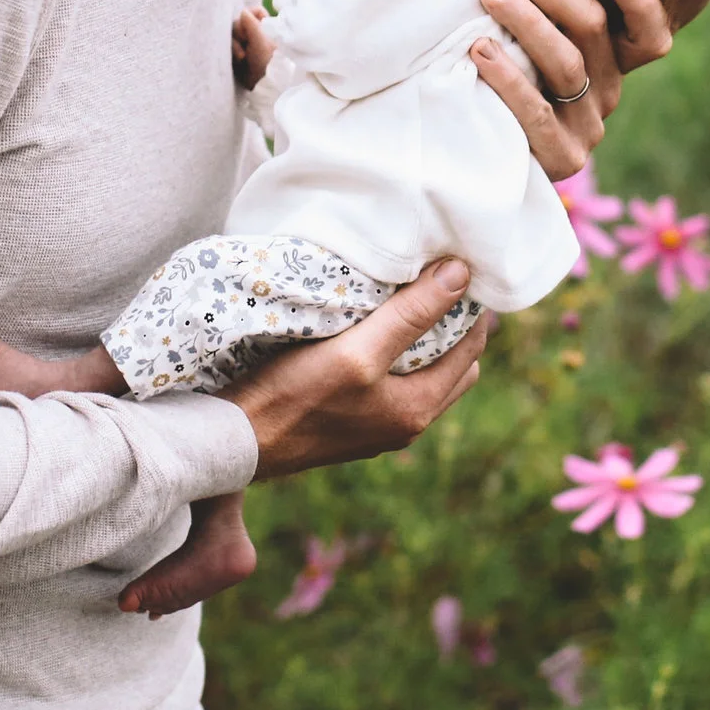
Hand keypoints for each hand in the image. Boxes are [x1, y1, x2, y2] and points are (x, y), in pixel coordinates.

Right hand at [216, 259, 488, 480]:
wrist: (239, 440)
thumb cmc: (295, 395)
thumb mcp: (358, 351)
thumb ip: (411, 316)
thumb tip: (460, 275)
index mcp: (418, 409)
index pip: (471, 349)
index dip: (469, 309)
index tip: (457, 270)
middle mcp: (407, 424)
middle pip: (454, 365)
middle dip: (452, 325)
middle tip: (435, 281)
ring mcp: (380, 427)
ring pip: (423, 375)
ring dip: (423, 341)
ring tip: (404, 300)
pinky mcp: (353, 423)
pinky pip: (393, 384)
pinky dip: (396, 357)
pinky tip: (371, 331)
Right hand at [230, 7, 273, 90]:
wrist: (265, 85)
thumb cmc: (267, 61)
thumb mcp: (261, 41)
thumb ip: (252, 25)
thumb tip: (243, 12)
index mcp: (264, 27)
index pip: (253, 11)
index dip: (248, 17)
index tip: (248, 27)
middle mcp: (254, 33)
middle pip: (238, 23)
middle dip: (238, 33)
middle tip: (244, 42)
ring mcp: (246, 45)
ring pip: (232, 36)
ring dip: (234, 45)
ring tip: (241, 57)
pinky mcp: (238, 56)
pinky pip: (229, 47)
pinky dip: (232, 52)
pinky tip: (238, 60)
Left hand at [471, 0, 672, 179]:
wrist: (476, 158)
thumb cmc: (498, 74)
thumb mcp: (523, 33)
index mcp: (610, 60)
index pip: (648, 34)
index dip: (640, 1)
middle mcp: (606, 90)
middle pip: (593, 29)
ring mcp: (587, 127)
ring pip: (566, 64)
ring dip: (525, 20)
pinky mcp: (561, 159)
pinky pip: (537, 113)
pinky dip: (509, 78)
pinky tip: (480, 50)